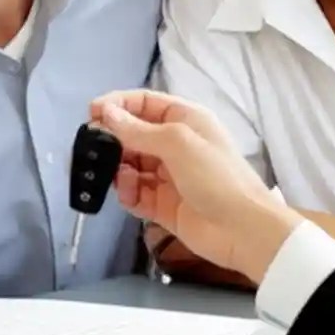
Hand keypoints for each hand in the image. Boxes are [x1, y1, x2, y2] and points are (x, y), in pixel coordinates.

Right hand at [91, 90, 300, 281]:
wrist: (242, 231)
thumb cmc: (216, 177)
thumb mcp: (177, 144)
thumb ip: (138, 130)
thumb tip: (105, 114)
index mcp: (185, 120)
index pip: (145, 103)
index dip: (118, 105)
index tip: (91, 113)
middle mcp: (175, 145)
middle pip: (133, 134)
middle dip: (113, 139)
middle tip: (94, 148)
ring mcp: (167, 176)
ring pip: (129, 165)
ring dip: (118, 168)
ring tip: (118, 175)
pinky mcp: (161, 205)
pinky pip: (134, 193)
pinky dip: (126, 192)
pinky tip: (129, 192)